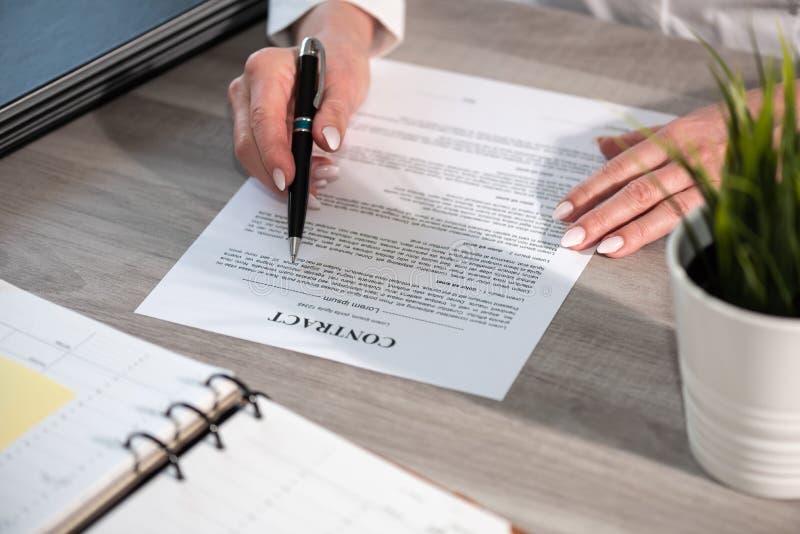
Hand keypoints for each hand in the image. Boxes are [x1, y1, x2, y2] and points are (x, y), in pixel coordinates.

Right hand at [227, 2, 374, 202]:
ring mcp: (245, 106)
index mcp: (266, 69)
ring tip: (319, 180)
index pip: (262, 118)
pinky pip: (260, 154)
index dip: (273, 153)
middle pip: (249, 142)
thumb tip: (327, 142)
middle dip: (277, 173)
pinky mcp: (251, 123)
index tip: (289, 180)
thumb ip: (335, 112)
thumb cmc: (337, 64)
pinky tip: (310, 173)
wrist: (331, 54)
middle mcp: (247, 87)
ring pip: (251, 153)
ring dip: (281, 176)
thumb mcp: (346, 84)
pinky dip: (282, 169)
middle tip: (312, 193)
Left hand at [553, 103, 730, 256]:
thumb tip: (601, 145)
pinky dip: (669, 237)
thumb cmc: (724, 126)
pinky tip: (648, 249)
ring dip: (631, 231)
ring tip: (602, 248)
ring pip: (666, 209)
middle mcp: (687, 160)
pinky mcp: (729, 200)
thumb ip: (638, 140)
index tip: (564, 209)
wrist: (781, 122)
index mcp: (670, 139)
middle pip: (637, 191)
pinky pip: (695, 221)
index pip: (620, 168)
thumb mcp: (678, 126)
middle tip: (571, 237)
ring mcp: (710, 182)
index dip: (590, 190)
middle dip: (601, 216)